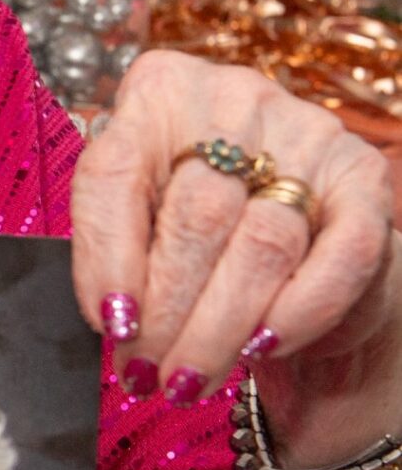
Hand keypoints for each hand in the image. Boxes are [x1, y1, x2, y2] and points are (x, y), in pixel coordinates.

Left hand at [70, 51, 396, 409]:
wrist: (287, 235)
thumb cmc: (194, 229)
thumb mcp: (141, 221)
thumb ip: (118, 251)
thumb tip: (114, 320)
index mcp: (159, 91)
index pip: (116, 174)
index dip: (107, 257)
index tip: (110, 324)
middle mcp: (233, 97)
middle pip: (195, 214)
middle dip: (167, 311)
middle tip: (147, 372)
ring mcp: (305, 132)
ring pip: (263, 242)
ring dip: (219, 328)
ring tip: (188, 378)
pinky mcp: (363, 177)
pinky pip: (340, 254)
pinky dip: (297, 312)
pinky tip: (260, 348)